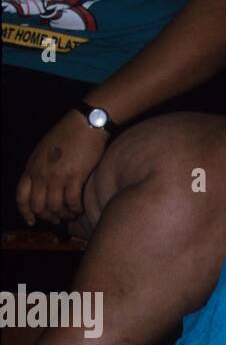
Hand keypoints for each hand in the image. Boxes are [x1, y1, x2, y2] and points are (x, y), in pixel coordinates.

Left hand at [16, 110, 109, 225]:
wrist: (85, 124)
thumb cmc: (67, 135)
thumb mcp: (43, 151)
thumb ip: (39, 168)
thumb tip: (40, 185)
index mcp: (31, 168)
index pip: (21, 197)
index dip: (26, 212)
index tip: (32, 220)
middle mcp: (41, 174)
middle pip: (38, 206)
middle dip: (47, 216)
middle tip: (57, 219)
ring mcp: (57, 176)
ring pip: (55, 206)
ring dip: (63, 215)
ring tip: (71, 215)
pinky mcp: (75, 176)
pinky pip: (72, 200)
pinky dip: (75, 209)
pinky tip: (80, 209)